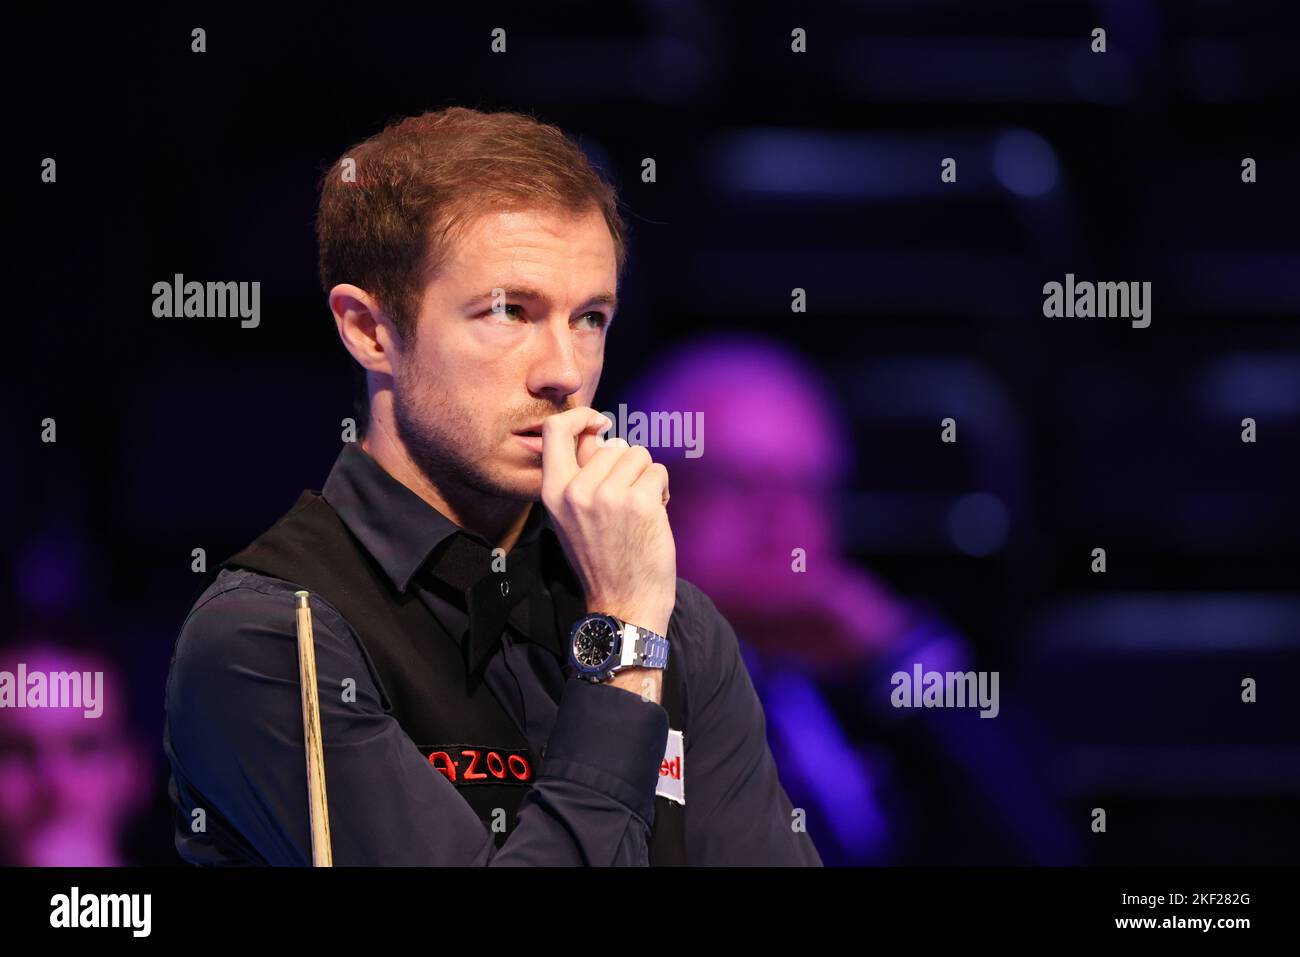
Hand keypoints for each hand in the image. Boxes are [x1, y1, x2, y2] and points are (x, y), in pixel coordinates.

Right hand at [541, 407, 675, 638]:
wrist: (623, 603)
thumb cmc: (602, 558)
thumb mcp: (573, 516)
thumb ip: (581, 474)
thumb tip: (599, 435)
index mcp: (552, 492)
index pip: (554, 430)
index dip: (580, 416)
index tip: (599, 423)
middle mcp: (575, 490)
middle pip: (614, 445)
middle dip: (628, 466)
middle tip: (626, 501)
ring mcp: (607, 495)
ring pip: (638, 455)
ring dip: (646, 478)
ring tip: (638, 511)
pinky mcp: (639, 502)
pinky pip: (657, 471)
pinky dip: (662, 490)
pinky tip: (653, 517)